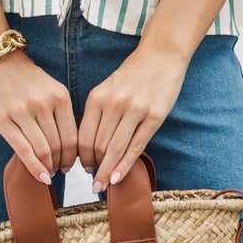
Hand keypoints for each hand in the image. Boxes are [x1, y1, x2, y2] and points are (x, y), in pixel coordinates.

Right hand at [0, 52, 77, 184]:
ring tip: (48, 172)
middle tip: (59, 171)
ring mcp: (23, 112)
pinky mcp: (3, 120)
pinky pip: (24, 150)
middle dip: (61, 163)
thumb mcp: (49, 88)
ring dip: (48, 166)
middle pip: (59, 145)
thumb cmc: (22, 76)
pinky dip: (35, 168)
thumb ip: (58, 112)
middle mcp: (43, 104)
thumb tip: (67, 146)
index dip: (74, 156)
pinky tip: (42, 177)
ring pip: (43, 150)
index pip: (73, 136)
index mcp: (59, 96)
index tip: (71, 164)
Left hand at [78, 44, 188, 192]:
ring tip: (102, 186)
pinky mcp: (154, 116)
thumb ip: (98, 113)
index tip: (83, 169)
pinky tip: (118, 178)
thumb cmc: (133, 75)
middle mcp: (113, 104)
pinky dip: (125, 165)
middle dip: (94, 169)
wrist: (161, 55)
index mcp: (97, 97)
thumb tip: (90, 147)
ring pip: (115, 150)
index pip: (83, 136)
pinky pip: (136, 147)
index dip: (81, 157)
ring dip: (107, 172)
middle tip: (93, 184)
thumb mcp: (108, 89)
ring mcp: (135, 110)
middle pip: (98, 146)